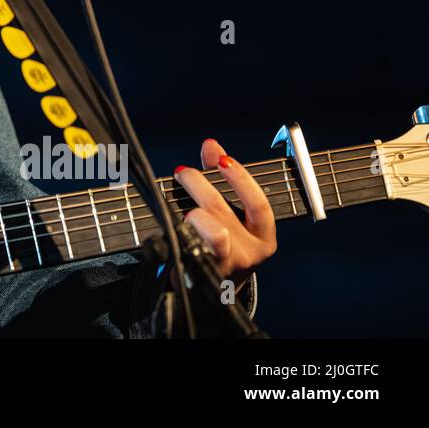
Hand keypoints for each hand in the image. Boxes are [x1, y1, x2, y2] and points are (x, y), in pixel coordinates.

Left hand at [172, 138, 277, 289]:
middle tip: (183, 172)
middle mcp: (250, 254)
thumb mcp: (231, 212)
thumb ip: (222, 177)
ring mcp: (226, 267)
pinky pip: (189, 249)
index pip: (259, 205)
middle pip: (224, 213)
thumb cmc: (224, 242)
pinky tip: (169, 227)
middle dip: (200, 186)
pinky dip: (178, 234)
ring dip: (192, 214)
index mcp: (263, 237)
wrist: (210, 287)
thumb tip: (211, 145)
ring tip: (180, 207)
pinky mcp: (201, 275)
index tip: (222, 159)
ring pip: (212, 234)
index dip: (241, 180)